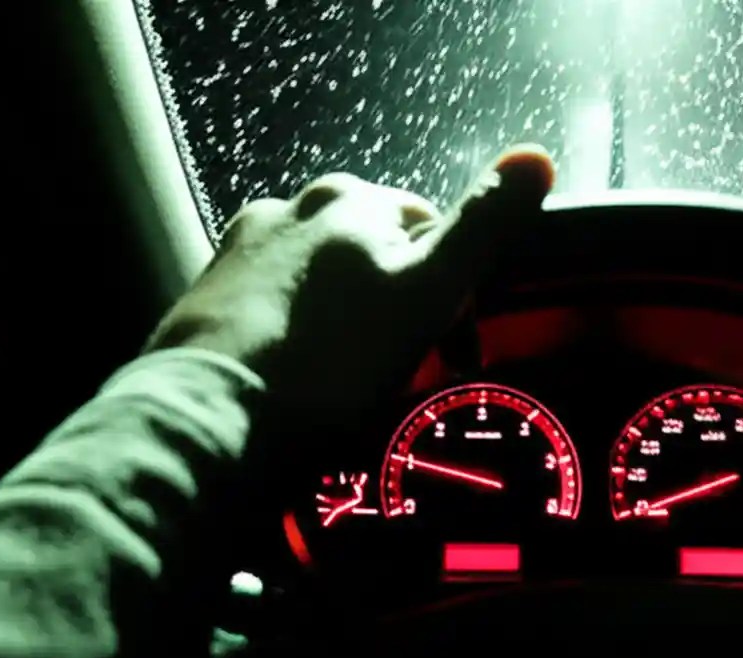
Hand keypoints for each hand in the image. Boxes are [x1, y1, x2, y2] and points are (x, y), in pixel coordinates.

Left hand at [146, 145, 555, 416]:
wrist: (213, 416)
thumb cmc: (332, 358)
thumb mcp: (427, 291)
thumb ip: (482, 226)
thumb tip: (536, 157)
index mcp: (354, 199)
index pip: (431, 231)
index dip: (455, 295)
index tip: (456, 358)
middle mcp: (294, 205)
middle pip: (374, 250)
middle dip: (397, 301)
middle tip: (404, 370)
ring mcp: (243, 245)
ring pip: (323, 275)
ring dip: (347, 315)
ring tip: (348, 379)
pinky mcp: (206, 291)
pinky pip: (274, 302)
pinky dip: (296, 330)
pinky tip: (296, 375)